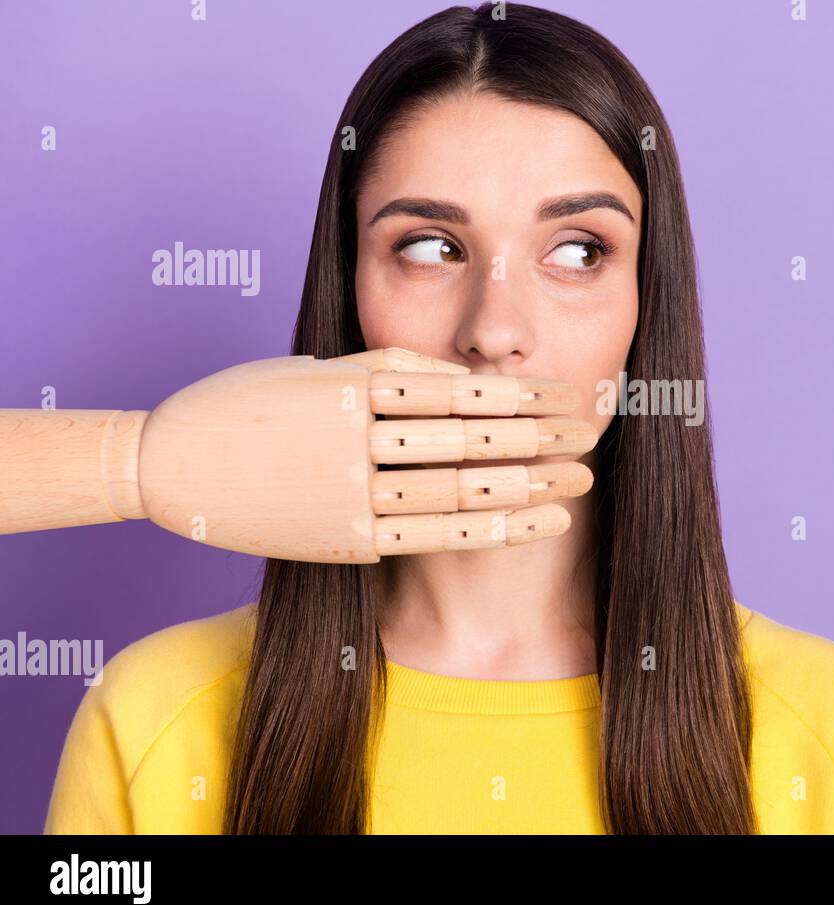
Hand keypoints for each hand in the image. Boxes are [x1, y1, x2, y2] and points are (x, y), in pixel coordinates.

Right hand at [136, 347, 597, 561]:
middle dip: (536, 436)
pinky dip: (488, 528)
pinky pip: (429, 535)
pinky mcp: (343, 538)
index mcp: (348, 384)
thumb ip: (387, 370)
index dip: (519, 392)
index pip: (456, 387)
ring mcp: (347, 492)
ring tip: (581, 481)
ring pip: (456, 488)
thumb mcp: (314, 366)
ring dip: (526, 484)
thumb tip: (462, 375)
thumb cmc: (246, 402)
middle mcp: (352, 438)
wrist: (170, 463)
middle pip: (466, 437)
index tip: (564, 391)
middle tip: (591, 433)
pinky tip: (534, 522)